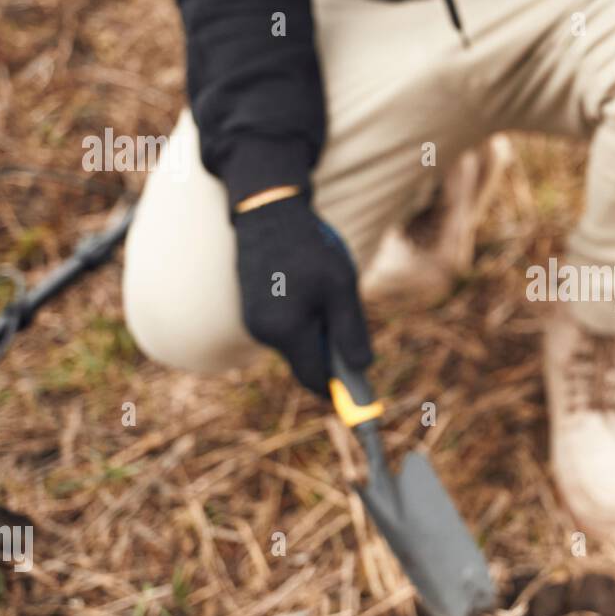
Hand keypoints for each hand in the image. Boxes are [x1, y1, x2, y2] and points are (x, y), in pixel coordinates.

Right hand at [233, 192, 371, 394]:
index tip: (361, 400)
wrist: (268, 214)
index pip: (314, 379)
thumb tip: (362, 370)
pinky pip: (286, 331)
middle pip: (307, 363)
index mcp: (286, 331)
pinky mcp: (252, 312)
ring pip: (298, 346)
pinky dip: (304, 321)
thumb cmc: (309, 249)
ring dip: (319, 332)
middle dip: (332, 353)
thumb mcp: (341, 289)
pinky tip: (308, 288)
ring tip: (325, 291)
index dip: (339, 391)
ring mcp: (254, 324)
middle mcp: (264, 334)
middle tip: (347, 314)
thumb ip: (350, 333)